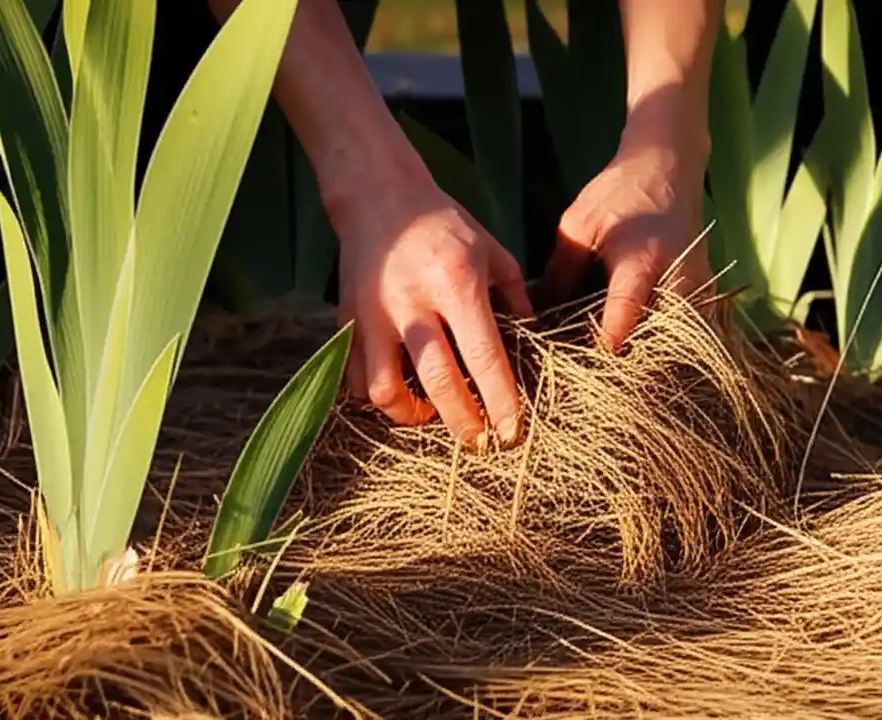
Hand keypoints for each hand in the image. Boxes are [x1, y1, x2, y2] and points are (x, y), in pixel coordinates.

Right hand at [329, 181, 531, 446]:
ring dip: (412, 416)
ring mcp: (372, 315)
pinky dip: (379, 398)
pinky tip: (401, 394)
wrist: (379, 197)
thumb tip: (535, 344)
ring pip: (385, 390)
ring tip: (432, 416)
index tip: (511, 433)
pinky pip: (356, 380)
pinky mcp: (346, 321)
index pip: (482, 356)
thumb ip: (516, 298)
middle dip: (463, 423)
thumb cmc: (446, 226)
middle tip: (479, 442)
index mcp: (456, 283)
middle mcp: (412, 302)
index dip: (500, 400)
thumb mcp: (493, 253)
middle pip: (437, 382)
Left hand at [539, 127, 711, 351]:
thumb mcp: (578, 224)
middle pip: (663, 336)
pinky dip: (669, 343)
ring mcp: (698, 286)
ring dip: (655, 355)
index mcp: (641, 259)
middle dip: (636, 360)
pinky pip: (690, 329)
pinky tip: (643, 351)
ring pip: (682, 338)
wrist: (669, 164)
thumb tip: (539, 314)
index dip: (609, 341)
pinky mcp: (706, 290)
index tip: (589, 367)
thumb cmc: (619, 191)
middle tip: (603, 379)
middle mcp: (677, 278)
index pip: (627, 311)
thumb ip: (561, 271)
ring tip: (622, 372)